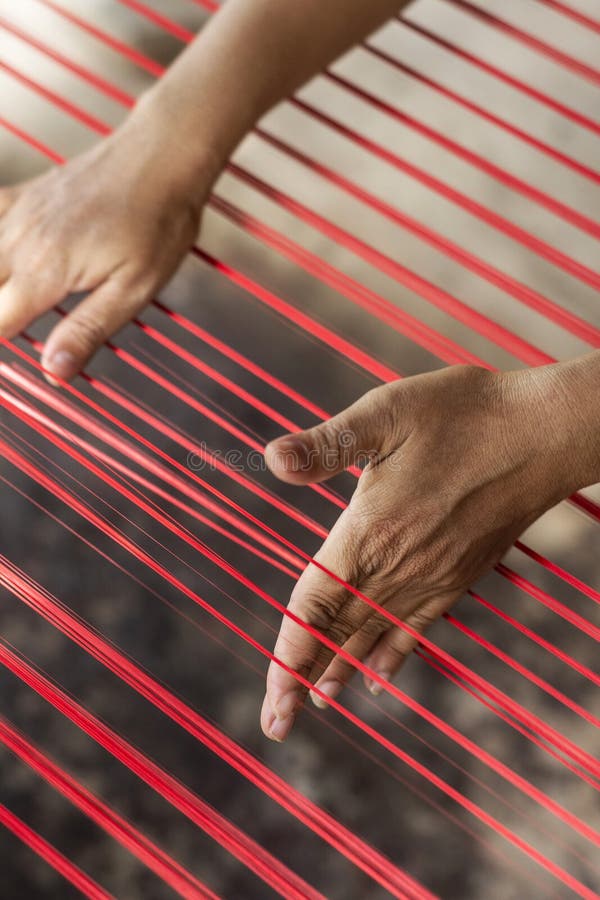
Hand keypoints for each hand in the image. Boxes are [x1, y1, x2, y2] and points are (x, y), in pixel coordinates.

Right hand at [0, 109, 217, 381]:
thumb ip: (87, 330)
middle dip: (1, 313)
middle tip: (26, 319)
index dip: (6, 340)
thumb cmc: (157, 224)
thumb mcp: (133, 290)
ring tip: (23, 298)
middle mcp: (19, 241)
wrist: (162, 157)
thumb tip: (53, 372)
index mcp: (44, 272)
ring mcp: (18, 214)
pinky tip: (10, 253)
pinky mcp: (25, 196)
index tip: (24, 352)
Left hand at [261, 364, 582, 741]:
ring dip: (341, 672)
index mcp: (369, 532)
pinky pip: (418, 626)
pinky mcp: (459, 574)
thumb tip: (271, 459)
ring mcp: (433, 576)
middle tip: (277, 725)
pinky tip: (380, 678)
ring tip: (316, 706)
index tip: (271, 697)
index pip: (315, 606)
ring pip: (375, 637)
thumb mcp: (385, 414)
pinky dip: (393, 654)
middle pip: (340, 635)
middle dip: (304, 679)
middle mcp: (399, 567)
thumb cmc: (462, 414)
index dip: (288, 652)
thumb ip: (327, 445)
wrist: (541, 432)